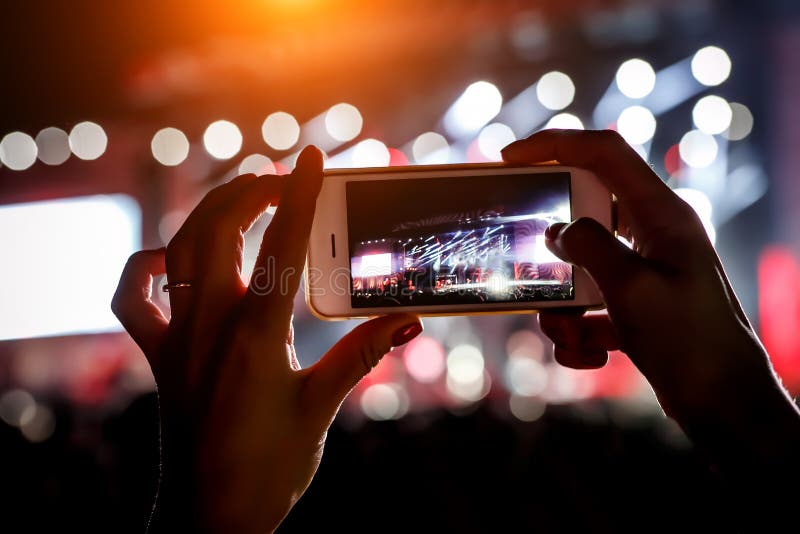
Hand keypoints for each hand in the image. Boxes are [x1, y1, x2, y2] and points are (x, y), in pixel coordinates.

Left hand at [112, 146, 422, 531]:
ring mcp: (176, 338)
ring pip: (179, 249)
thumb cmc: (268, 469)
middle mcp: (208, 325)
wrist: (209, 516)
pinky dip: (147, 266)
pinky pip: (133, 299)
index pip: (282, 246)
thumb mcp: (321, 409)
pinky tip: (171, 257)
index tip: (312, 158)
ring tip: (244, 199)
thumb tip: (407, 319)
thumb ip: (362, 355)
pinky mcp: (159, 356)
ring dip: (210, 213)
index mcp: (255, 335)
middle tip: (284, 177)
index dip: (300, 195)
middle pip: (218, 229)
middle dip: (251, 190)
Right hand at [502, 130, 799, 473]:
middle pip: (581, 218)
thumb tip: (556, 231)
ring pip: (578, 268)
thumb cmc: (689, 341)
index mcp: (660, 215)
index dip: (555, 145)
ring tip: (570, 336)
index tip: (511, 156)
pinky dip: (578, 331)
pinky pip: (588, 305)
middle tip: (527, 270)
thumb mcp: (630, 287)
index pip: (604, 154)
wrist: (724, 404)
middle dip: (550, 253)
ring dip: (561, 305)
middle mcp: (652, 235)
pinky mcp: (636, 305)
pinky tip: (590, 355)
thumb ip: (588, 246)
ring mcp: (644, 271)